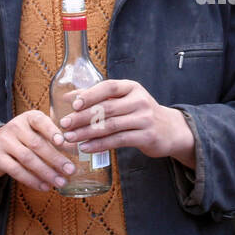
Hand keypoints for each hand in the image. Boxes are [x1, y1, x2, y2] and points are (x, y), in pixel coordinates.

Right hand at [0, 109, 76, 189]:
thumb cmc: (22, 138)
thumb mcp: (35, 131)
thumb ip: (54, 136)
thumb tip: (77, 148)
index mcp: (28, 118)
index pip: (40, 121)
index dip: (51, 131)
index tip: (63, 141)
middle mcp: (15, 127)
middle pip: (37, 144)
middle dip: (56, 159)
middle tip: (71, 170)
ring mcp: (4, 142)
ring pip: (27, 159)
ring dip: (46, 172)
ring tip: (61, 182)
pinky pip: (16, 170)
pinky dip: (32, 180)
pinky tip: (44, 186)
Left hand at [58, 78, 195, 168]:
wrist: (170, 129)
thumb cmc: (140, 113)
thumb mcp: (124, 100)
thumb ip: (99, 97)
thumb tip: (68, 97)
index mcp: (132, 88)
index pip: (109, 87)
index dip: (90, 95)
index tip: (73, 104)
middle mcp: (140, 101)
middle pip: (106, 108)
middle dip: (82, 117)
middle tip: (64, 124)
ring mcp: (144, 119)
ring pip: (110, 126)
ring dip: (87, 133)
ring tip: (70, 138)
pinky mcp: (146, 136)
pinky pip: (118, 140)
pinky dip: (100, 144)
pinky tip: (86, 147)